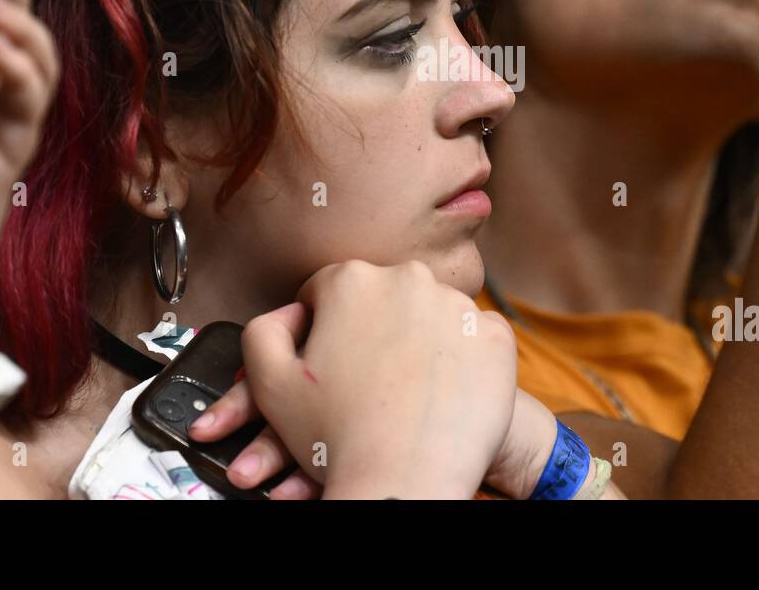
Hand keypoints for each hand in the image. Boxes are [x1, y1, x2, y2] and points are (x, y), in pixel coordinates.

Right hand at [190, 260, 524, 498]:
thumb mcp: (270, 383)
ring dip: (418, 342)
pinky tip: (442, 392)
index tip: (330, 363)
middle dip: (372, 331)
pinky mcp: (495, 335)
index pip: (329, 294)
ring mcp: (459, 305)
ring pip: (429, 315)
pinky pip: (473, 338)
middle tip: (367, 380)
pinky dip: (461, 360)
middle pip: (382, 299)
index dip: (322, 331)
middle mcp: (409, 278)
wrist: (405, 481)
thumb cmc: (333, 438)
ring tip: (405, 390)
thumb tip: (289, 312)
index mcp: (351, 280)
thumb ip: (264, 331)